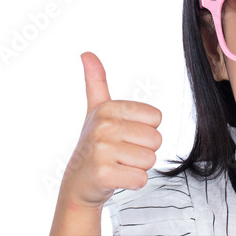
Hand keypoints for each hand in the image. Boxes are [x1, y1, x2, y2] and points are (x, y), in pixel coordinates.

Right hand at [59, 52, 162, 210]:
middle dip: (143, 151)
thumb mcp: (96, 111)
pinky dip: (132, 182)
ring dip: (138, 167)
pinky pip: (141, 178)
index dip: (145, 130)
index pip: (156, 118)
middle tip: (122, 154)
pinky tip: (116, 178)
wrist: (79, 182)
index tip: (124, 135)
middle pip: (156, 140)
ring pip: (150, 160)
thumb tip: (87, 53)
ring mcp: (101, 150)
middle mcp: (103, 126)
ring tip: (118, 165)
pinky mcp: (104, 174)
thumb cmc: (94, 145)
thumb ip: (96, 82)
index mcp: (108, 108)